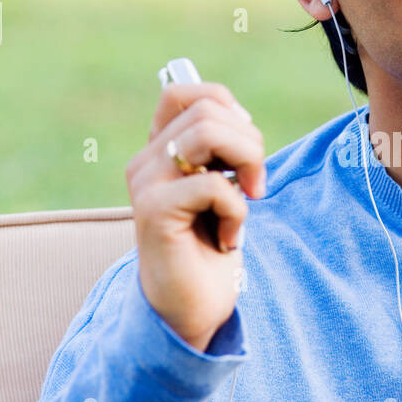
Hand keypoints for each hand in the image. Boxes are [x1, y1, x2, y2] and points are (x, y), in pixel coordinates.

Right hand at [125, 83, 265, 351]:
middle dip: (250, 142)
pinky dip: (237, 211)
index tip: (245, 150)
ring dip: (248, 164)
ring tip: (247, 201)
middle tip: (255, 184)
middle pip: (208, 110)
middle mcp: (146, 161)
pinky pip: (213, 185)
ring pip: (209, 133)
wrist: (191, 309)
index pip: (186, 93)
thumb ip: (221, 152)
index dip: (228, 108)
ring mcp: (146, 184)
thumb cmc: (211, 249)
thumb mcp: (220, 189)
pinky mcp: (154, 211)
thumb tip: (242, 119)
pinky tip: (229, 239)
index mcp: (159, 150)